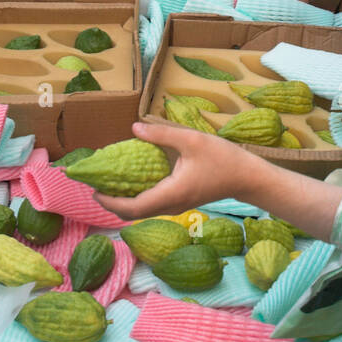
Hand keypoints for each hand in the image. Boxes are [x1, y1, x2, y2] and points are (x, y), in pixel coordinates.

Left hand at [92, 122, 261, 220]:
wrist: (247, 177)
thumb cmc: (222, 159)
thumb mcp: (191, 140)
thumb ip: (161, 134)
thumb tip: (133, 128)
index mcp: (170, 194)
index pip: (132, 207)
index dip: (110, 202)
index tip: (94, 189)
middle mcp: (171, 205)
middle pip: (133, 213)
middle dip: (111, 203)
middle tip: (96, 185)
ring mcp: (176, 206)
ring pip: (142, 210)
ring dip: (123, 200)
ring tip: (110, 182)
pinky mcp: (181, 202)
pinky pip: (152, 204)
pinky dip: (137, 196)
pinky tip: (133, 180)